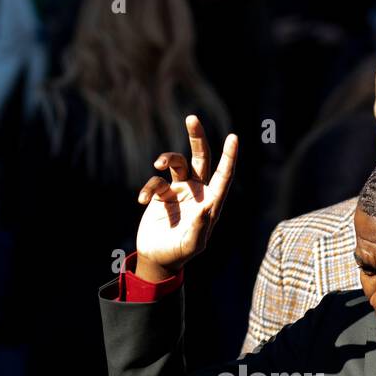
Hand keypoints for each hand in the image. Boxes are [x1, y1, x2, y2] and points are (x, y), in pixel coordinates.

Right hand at [134, 115, 237, 281]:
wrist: (158, 258)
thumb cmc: (179, 254)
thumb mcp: (192, 244)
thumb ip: (200, 227)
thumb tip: (208, 206)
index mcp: (211, 202)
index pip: (223, 175)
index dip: (229, 157)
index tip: (233, 137)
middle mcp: (197, 192)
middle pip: (200, 158)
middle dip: (197, 137)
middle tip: (192, 118)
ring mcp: (179, 191)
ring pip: (176, 163)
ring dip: (166, 158)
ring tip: (157, 165)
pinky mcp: (161, 194)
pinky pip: (155, 182)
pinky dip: (147, 188)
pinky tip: (143, 201)